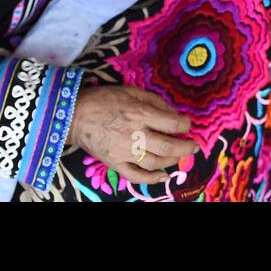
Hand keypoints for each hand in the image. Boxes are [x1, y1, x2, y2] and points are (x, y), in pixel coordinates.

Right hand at [69, 85, 199, 186]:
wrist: (75, 115)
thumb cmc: (105, 99)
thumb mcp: (132, 91)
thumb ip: (154, 101)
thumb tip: (173, 113)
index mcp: (140, 114)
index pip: (172, 123)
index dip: (185, 125)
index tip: (187, 124)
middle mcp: (135, 135)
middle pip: (168, 147)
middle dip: (186, 148)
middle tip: (194, 147)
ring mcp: (125, 152)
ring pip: (155, 162)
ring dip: (172, 161)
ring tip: (180, 157)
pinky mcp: (115, 164)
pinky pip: (136, 176)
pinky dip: (151, 179)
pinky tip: (163, 176)